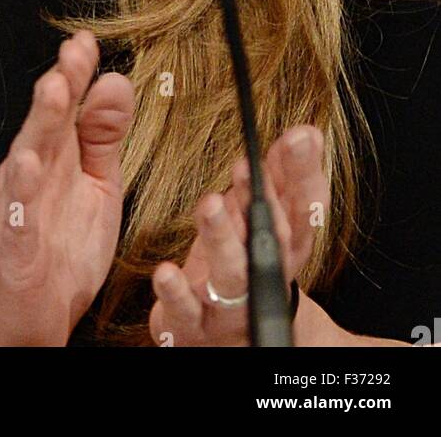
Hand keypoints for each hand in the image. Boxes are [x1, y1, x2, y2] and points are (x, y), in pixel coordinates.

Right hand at [0, 29, 134, 345]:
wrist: (31, 315)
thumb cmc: (63, 244)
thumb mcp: (98, 182)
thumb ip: (105, 133)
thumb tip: (116, 80)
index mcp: (58, 155)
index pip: (67, 105)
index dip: (76, 73)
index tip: (87, 41)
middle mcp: (34, 175)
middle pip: (45, 125)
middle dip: (57, 89)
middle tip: (70, 57)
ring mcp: (21, 211)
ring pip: (27, 163)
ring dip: (39, 128)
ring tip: (52, 95)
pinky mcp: (16, 251)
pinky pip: (17, 221)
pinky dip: (21, 197)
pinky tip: (26, 171)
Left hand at [148, 123, 327, 346]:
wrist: (230, 339)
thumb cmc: (244, 265)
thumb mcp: (264, 218)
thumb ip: (280, 176)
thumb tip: (305, 132)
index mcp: (285, 247)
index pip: (303, 209)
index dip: (302, 175)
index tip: (298, 138)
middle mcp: (263, 277)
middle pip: (270, 239)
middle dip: (260, 202)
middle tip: (246, 166)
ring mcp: (231, 305)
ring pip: (232, 276)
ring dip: (222, 240)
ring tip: (210, 205)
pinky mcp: (194, 326)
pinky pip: (186, 312)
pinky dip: (177, 294)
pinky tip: (166, 272)